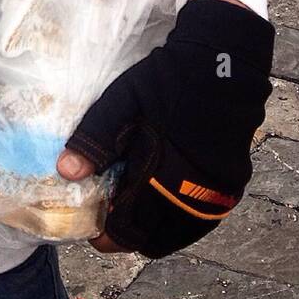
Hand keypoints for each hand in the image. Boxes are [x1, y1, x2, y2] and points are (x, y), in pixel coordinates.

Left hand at [55, 0, 273, 257]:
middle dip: (129, 237)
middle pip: (156, 235)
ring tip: (135, 222)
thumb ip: (95, 139)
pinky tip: (166, 212)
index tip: (94, 234)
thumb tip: (65, 172)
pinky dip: (182, 223)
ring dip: (156, 233)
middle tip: (111, 228)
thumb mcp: (122, 101)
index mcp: (159, 170)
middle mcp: (191, 189)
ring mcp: (216, 189)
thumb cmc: (166, 80)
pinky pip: (204, 219)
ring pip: (182, 232)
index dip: (109, 236)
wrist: (222, 62)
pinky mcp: (233, 183)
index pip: (131, 224)